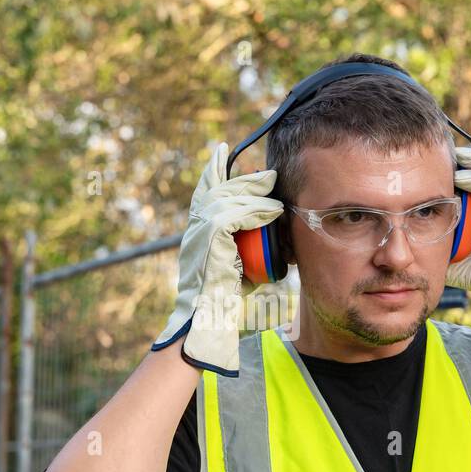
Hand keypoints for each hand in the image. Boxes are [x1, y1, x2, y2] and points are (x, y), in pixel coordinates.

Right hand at [152, 141, 283, 374]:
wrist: (205, 319)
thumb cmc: (221, 302)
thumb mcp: (237, 270)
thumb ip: (247, 251)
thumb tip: (276, 244)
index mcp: (196, 232)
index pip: (204, 192)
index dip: (213, 170)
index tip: (222, 151)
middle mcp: (194, 228)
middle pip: (218, 190)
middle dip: (243, 180)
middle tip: (267, 175)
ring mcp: (200, 231)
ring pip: (230, 200)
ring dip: (256, 196)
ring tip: (275, 197)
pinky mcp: (211, 237)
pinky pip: (237, 215)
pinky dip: (257, 211)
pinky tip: (272, 212)